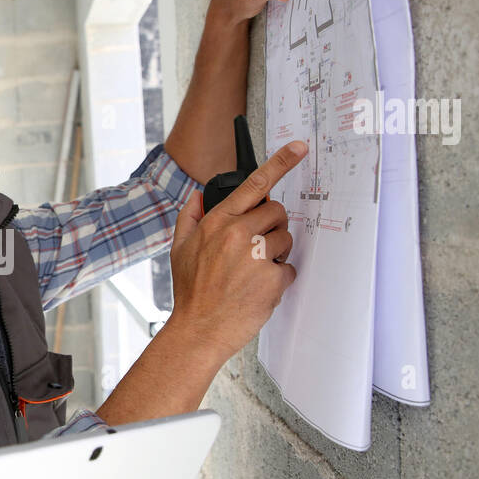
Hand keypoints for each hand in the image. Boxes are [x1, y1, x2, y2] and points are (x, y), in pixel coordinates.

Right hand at [166, 140, 307, 363]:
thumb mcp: (178, 249)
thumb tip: (199, 196)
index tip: (299, 147)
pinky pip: (289, 269)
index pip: (254, 184)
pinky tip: (257, 289)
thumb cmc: (190, 291)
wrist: (198, 330)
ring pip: (285, 240)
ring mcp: (257, 257)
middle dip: (271, 226)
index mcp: (217, 222)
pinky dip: (278, 279)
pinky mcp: (273, 279)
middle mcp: (238, 234)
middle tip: (256, 247)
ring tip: (252, 272)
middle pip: (277, 212)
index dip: (281, 162)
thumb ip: (189, 217)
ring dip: (275, 253)